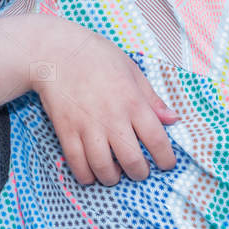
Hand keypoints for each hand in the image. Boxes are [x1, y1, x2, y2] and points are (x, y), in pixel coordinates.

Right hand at [29, 19, 179, 184]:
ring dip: (113, 178)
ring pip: (104, 169)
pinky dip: (86, 176)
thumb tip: (173, 119)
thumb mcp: (131, 70)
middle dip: (140, 173)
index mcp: (133, 102)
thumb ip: (152, 98)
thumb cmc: (97, 56)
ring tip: (115, 173)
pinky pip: (78, 164)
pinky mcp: (66, 131)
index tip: (166, 163)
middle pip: (132, 162)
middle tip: (139, 170)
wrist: (55, 51)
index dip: (165, 159)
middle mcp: (112, 118)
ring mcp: (87, 126)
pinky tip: (92, 173)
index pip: (157, 141)